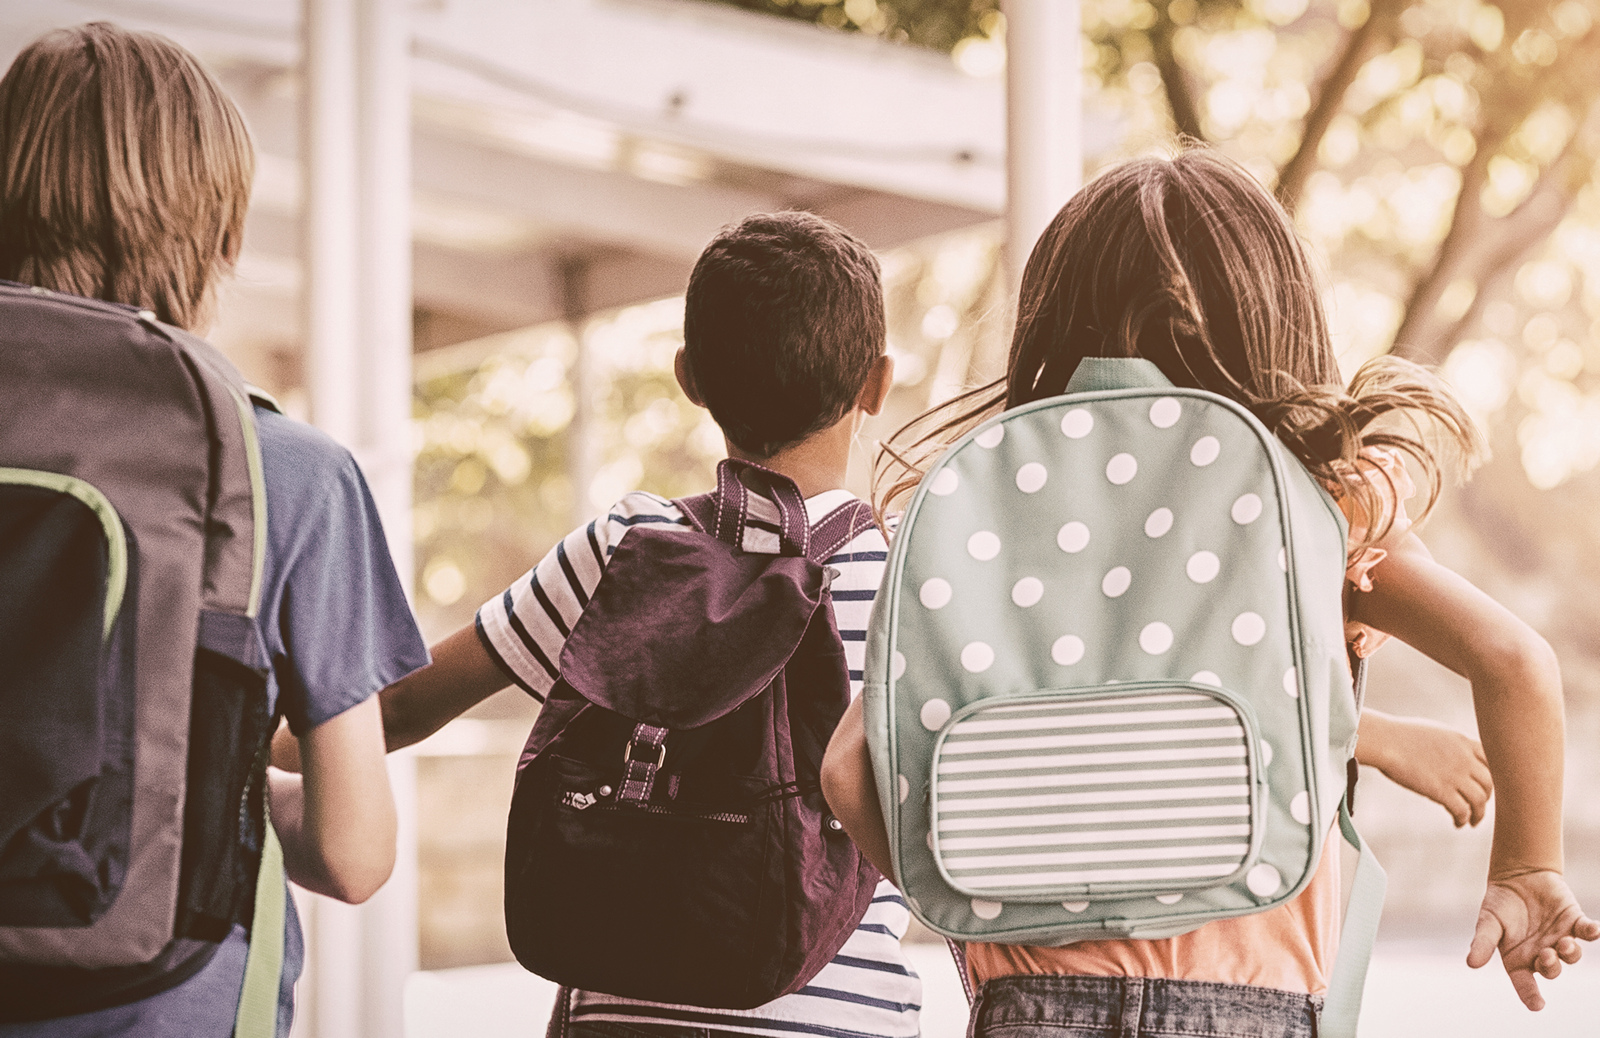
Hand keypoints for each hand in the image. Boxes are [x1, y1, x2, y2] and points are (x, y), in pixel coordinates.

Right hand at [1359, 711, 1491, 826]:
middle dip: (1486, 797)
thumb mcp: (1434, 732)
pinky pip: (1462, 810)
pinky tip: (1457, 823)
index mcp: (1463, 741)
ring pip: (1480, 800)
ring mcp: (1455, 775)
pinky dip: (1463, 819)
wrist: (1386, 740)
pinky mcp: (1442, 790)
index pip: (1492, 761)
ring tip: (1471, 821)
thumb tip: (1447, 754)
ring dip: (1479, 814)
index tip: (1483, 786)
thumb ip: (1449, 744)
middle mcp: (1464, 758)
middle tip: (1478, 807)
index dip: (1491, 776)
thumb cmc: (1400, 734)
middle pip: (1489, 783)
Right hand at [1467, 871, 1599, 1009]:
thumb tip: (1471, 964)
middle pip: (1551, 969)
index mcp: (1519, 958)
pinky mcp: (1575, 921)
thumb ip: (1482, 942)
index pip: (1525, 983)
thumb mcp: (1488, 922)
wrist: (1517, 875)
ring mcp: (1560, 938)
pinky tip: (1595, 931)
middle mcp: (1542, 953)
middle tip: (1548, 956)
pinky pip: (1587, 931)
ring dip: (1571, 953)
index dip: (1531, 995)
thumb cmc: (1500, 902)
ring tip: (1566, 943)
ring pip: (1571, 955)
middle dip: (1552, 966)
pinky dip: (1593, 932)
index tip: (1537, 1005)